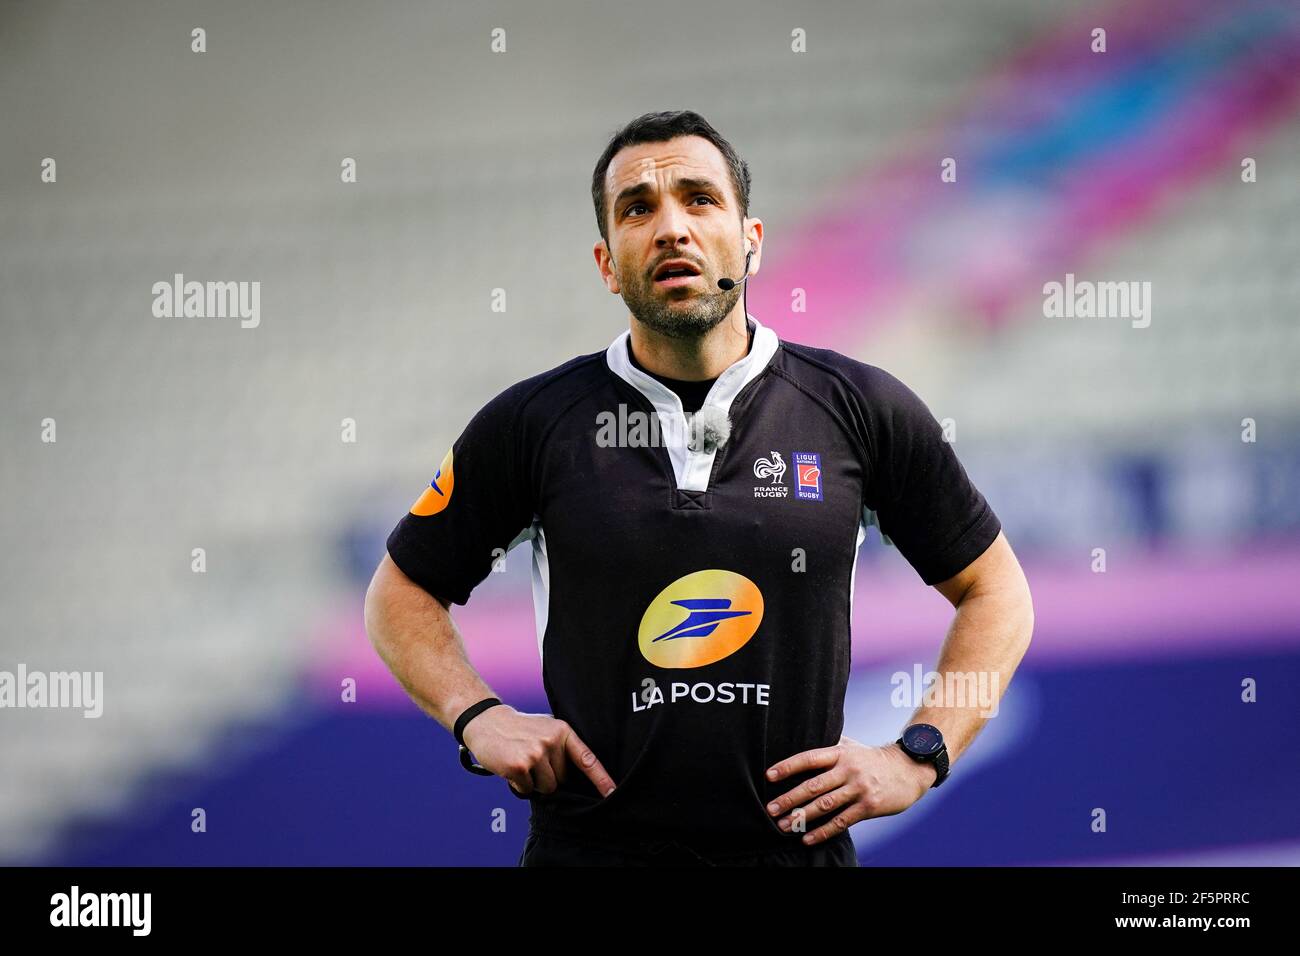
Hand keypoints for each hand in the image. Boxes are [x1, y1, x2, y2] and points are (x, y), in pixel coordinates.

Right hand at [461, 705, 616, 798]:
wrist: (487, 722)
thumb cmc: (521, 730)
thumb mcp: (546, 729)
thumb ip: (562, 748)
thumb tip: (574, 778)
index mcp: (563, 731)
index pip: (587, 759)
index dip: (602, 779)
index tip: (613, 793)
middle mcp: (552, 741)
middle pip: (562, 779)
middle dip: (548, 776)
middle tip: (532, 759)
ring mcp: (536, 753)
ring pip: (547, 788)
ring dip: (534, 783)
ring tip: (522, 763)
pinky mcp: (520, 765)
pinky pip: (528, 790)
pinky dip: (519, 786)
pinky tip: (511, 768)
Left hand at [764, 735, 934, 844]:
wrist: (908, 770)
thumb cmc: (873, 759)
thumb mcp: (852, 746)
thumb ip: (829, 745)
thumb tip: (801, 739)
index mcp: (841, 753)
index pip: (809, 758)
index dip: (788, 766)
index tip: (770, 776)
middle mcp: (848, 769)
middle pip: (813, 785)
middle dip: (790, 798)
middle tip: (771, 808)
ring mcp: (859, 788)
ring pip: (825, 805)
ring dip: (802, 817)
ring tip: (784, 825)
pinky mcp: (869, 807)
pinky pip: (841, 821)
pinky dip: (823, 831)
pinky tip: (808, 838)